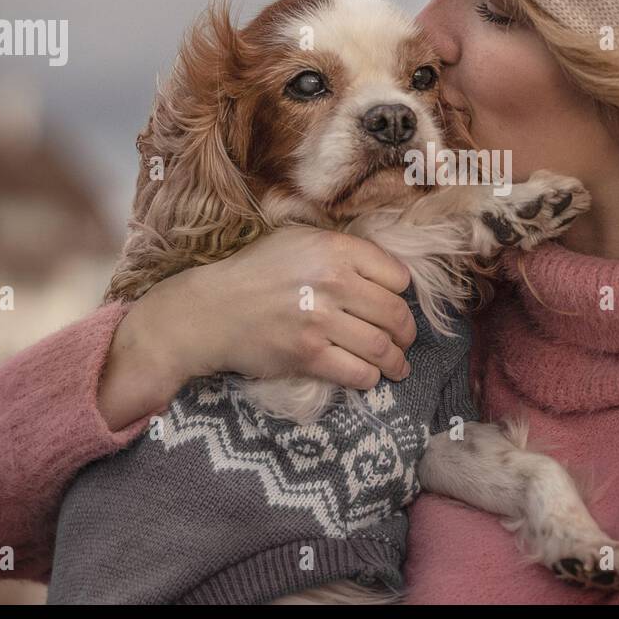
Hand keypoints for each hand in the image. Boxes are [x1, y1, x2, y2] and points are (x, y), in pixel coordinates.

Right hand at [97, 227, 416, 429]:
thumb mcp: (299, 240)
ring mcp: (321, 322)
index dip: (401, 293)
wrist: (212, 309)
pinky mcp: (308, 356)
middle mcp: (333, 283)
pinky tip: (370, 376)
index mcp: (335, 250)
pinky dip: (370, 378)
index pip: (397, 277)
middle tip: (405, 340)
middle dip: (406, 332)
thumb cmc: (257, 271)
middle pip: (395, 315)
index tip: (396, 303)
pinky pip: (357, 373)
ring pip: (382, 347)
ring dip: (396, 360)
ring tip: (398, 365)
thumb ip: (343, 250)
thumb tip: (386, 272)